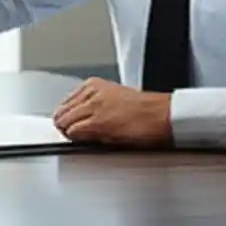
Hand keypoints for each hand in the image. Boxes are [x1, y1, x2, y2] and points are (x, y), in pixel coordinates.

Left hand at [51, 78, 172, 147]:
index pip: (65, 102)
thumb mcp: (114, 97)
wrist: (164, 115)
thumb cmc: (146, 110)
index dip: (68, 116)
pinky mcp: (98, 123)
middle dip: (66, 124)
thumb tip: (78, 117)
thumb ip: (94, 103)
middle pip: (62, 112)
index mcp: (94, 85)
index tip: (72, 123)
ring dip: (70, 132)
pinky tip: (87, 140)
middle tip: (75, 134)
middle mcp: (92, 93)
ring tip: (82, 137)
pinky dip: (77, 139)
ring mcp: (94, 107)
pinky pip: (74, 132)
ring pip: (64, 122)